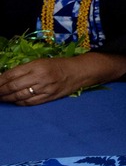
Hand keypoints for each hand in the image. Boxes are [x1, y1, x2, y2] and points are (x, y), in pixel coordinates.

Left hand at [0, 53, 117, 104]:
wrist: (78, 72)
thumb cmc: (58, 65)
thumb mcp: (40, 62)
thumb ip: (24, 70)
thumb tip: (6, 78)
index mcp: (36, 66)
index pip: (11, 75)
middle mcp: (39, 77)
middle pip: (13, 87)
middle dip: (0, 91)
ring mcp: (44, 89)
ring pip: (20, 96)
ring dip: (7, 98)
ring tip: (1, 98)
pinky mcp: (49, 97)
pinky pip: (30, 102)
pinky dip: (19, 103)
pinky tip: (14, 101)